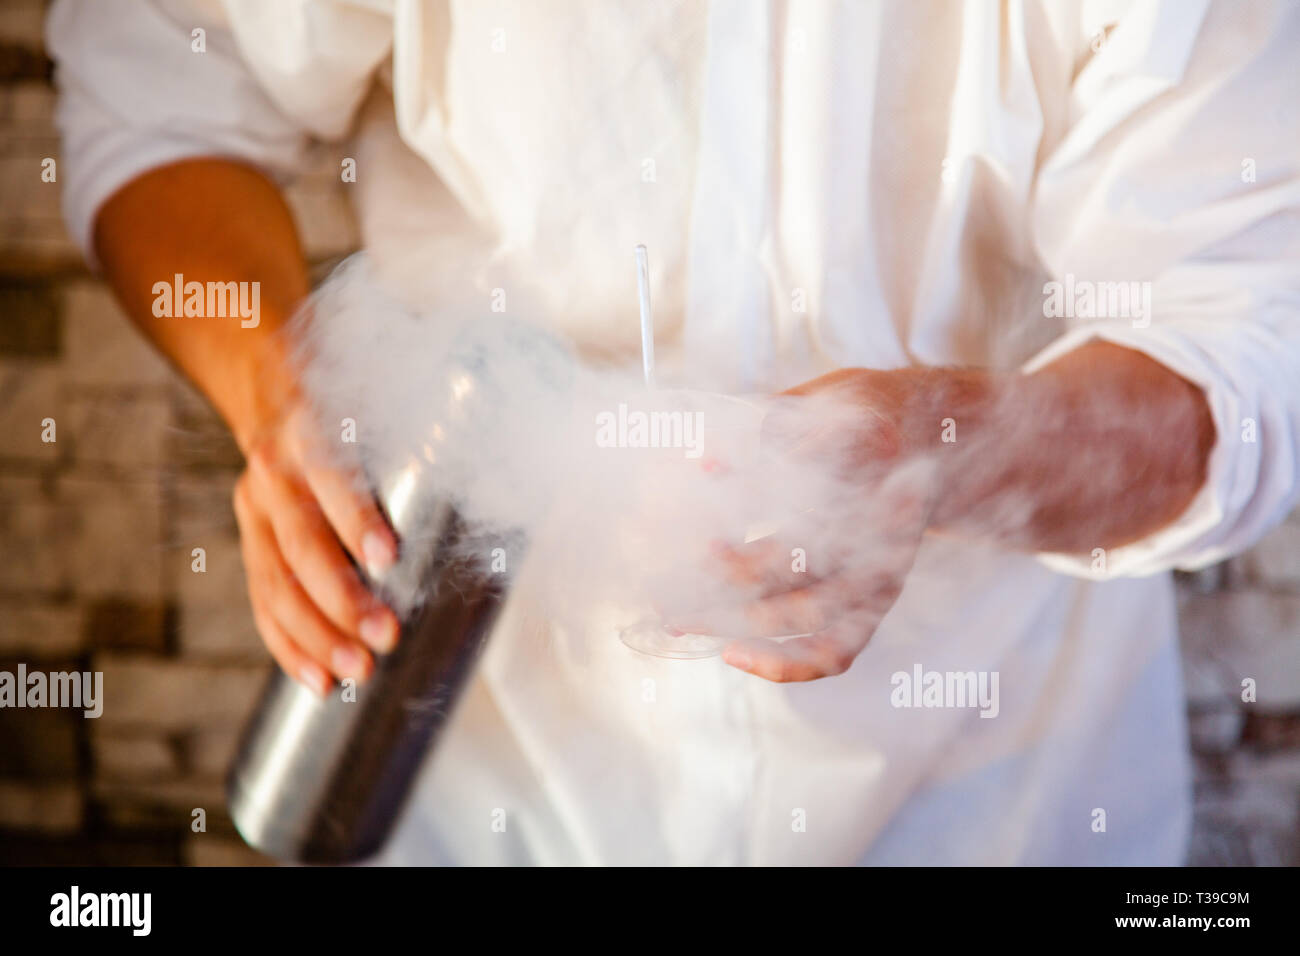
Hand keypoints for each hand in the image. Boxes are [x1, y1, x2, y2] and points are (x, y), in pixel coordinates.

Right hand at [233, 394, 400, 695]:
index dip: (357, 521)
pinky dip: (290, 647)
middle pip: (303, 546)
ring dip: (317, 636)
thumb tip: (500, 488)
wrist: (271, 395)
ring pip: (277, 584)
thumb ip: (424, 445)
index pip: (333, 482)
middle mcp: (277, 475)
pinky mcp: (250, 542)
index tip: (390, 559)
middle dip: (343, 600)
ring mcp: (256, 512)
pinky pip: (263, 604)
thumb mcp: (380, 411)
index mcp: (313, 435)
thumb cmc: (353, 415)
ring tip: (355, 671)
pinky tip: (319, 680)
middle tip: (384, 637)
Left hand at [664, 368, 941, 681]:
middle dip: (720, 568)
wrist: (939, 439)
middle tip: (661, 570)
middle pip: (792, 558)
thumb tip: (701, 461)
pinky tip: (734, 651)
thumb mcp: (823, 398)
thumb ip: (768, 424)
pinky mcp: (878, 600)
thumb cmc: (864, 416)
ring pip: (804, 611)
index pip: (798, 474)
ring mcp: (883, 568)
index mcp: (869, 456)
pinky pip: (838, 650)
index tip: (694, 475)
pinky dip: (787, 664)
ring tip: (677, 616)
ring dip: (735, 618)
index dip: (740, 478)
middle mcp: (881, 519)